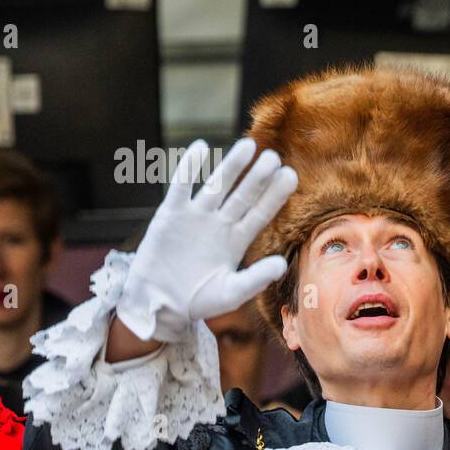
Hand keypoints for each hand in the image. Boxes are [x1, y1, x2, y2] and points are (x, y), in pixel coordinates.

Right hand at [116, 138, 297, 342]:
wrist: (159, 304)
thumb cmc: (197, 301)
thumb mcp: (231, 293)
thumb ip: (255, 279)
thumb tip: (282, 265)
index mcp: (238, 241)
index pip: (261, 213)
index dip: (275, 195)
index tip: (290, 175)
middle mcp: (221, 224)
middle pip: (243, 195)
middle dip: (258, 176)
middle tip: (273, 156)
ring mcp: (196, 217)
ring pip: (217, 186)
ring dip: (231, 166)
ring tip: (247, 145)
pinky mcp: (171, 215)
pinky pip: (180, 187)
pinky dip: (188, 168)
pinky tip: (200, 147)